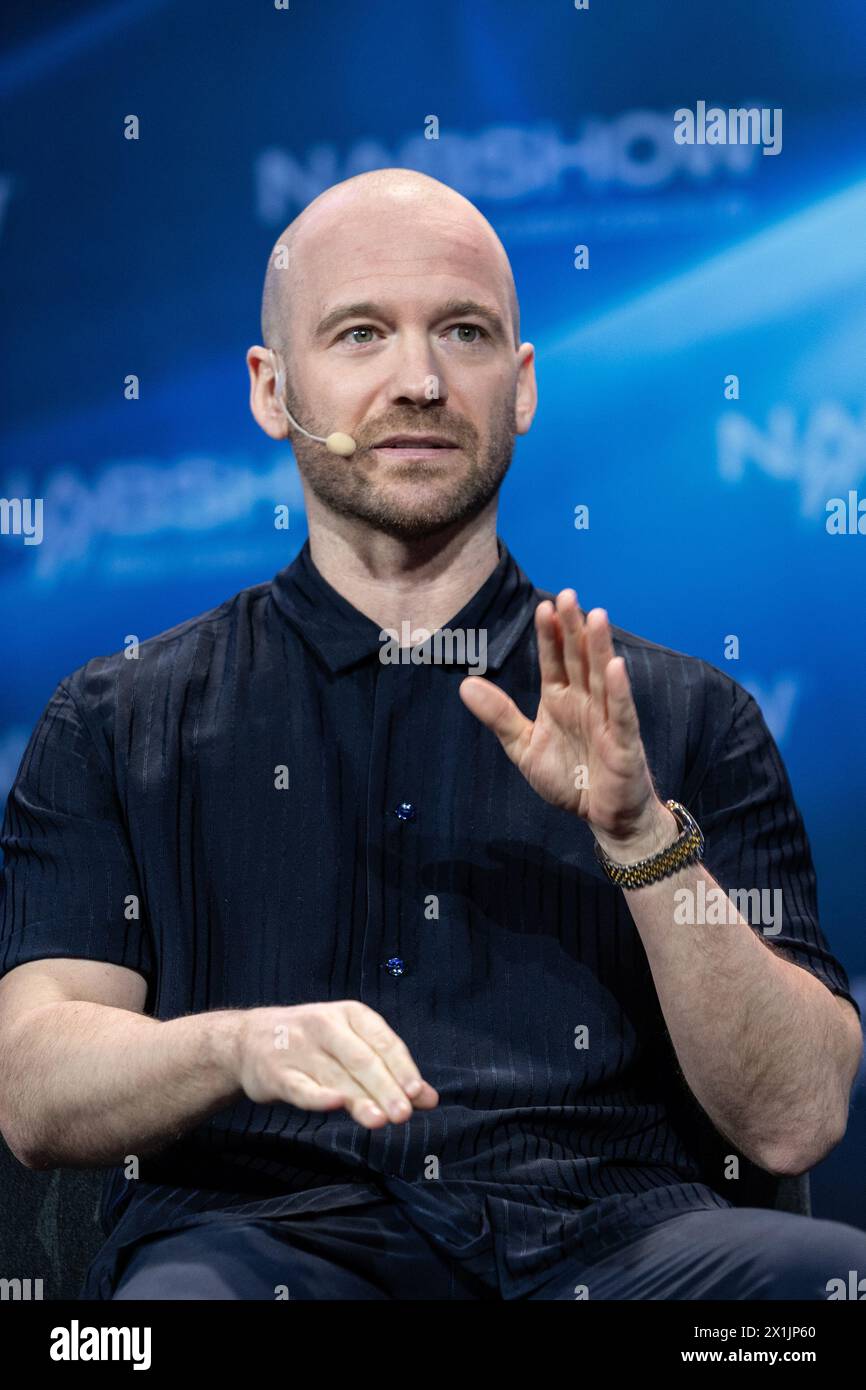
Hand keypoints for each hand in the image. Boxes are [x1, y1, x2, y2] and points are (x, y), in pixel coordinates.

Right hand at [235, 1000, 438, 1128]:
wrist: (248, 1040)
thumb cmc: (314, 1045)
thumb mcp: (352, 1046)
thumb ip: (389, 1072)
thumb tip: (429, 1100)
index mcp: (350, 1014)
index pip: (383, 1041)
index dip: (402, 1068)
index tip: (418, 1094)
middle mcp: (325, 1025)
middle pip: (362, 1059)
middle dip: (385, 1087)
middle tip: (403, 1114)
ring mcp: (299, 1048)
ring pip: (336, 1076)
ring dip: (359, 1099)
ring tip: (380, 1121)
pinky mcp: (276, 1072)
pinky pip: (300, 1086)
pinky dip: (318, 1096)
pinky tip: (335, 1105)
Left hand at [459, 590, 674, 855]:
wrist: (601, 817)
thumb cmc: (569, 779)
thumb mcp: (524, 747)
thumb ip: (499, 716)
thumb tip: (465, 684)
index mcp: (561, 700)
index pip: (555, 661)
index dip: (550, 636)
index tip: (544, 607)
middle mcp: (585, 703)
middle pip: (579, 660)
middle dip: (574, 629)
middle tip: (569, 596)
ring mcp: (607, 719)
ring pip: (602, 678)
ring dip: (600, 648)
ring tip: (596, 616)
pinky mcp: (624, 742)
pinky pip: (621, 713)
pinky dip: (619, 691)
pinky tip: (616, 666)